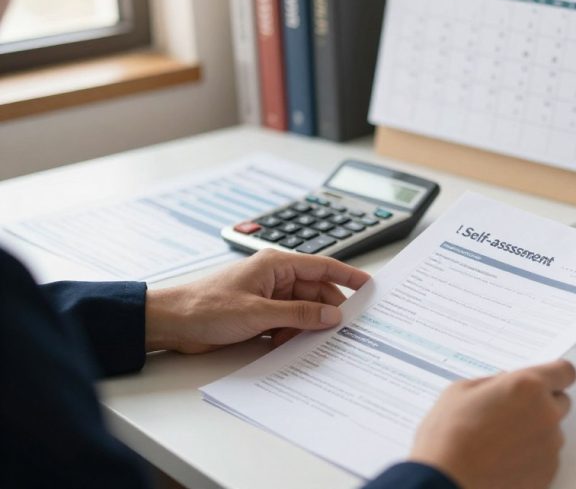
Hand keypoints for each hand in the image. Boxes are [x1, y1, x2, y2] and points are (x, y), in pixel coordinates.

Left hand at [145, 249, 369, 352]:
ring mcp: (268, 297)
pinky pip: (288, 323)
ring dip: (307, 326)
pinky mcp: (259, 315)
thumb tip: (332, 315)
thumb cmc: (206, 307)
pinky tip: (289, 346)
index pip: (323, 267)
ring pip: (303, 311)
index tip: (370, 287)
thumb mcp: (258, 313)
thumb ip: (299, 314)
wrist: (171, 322)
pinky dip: (292, 334)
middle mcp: (275, 278)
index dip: (348, 277)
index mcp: (276, 265)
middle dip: (327, 311)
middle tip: (344, 329)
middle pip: (316, 293)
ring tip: (309, 342)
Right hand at [410, 360, 575, 488]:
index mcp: (528, 386)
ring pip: (553, 432)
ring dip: (535, 431)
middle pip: (561, 401)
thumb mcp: (460, 391)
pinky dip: (532, 457)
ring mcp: (549, 446)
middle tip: (513, 412)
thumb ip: (492, 381)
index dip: (555, 375)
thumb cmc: (447, 439)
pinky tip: (504, 458)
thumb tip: (504, 382)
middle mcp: (546, 414)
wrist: (444, 483)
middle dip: (542, 403)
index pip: (565, 372)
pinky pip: (547, 457)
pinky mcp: (547, 473)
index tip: (547, 379)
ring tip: (501, 440)